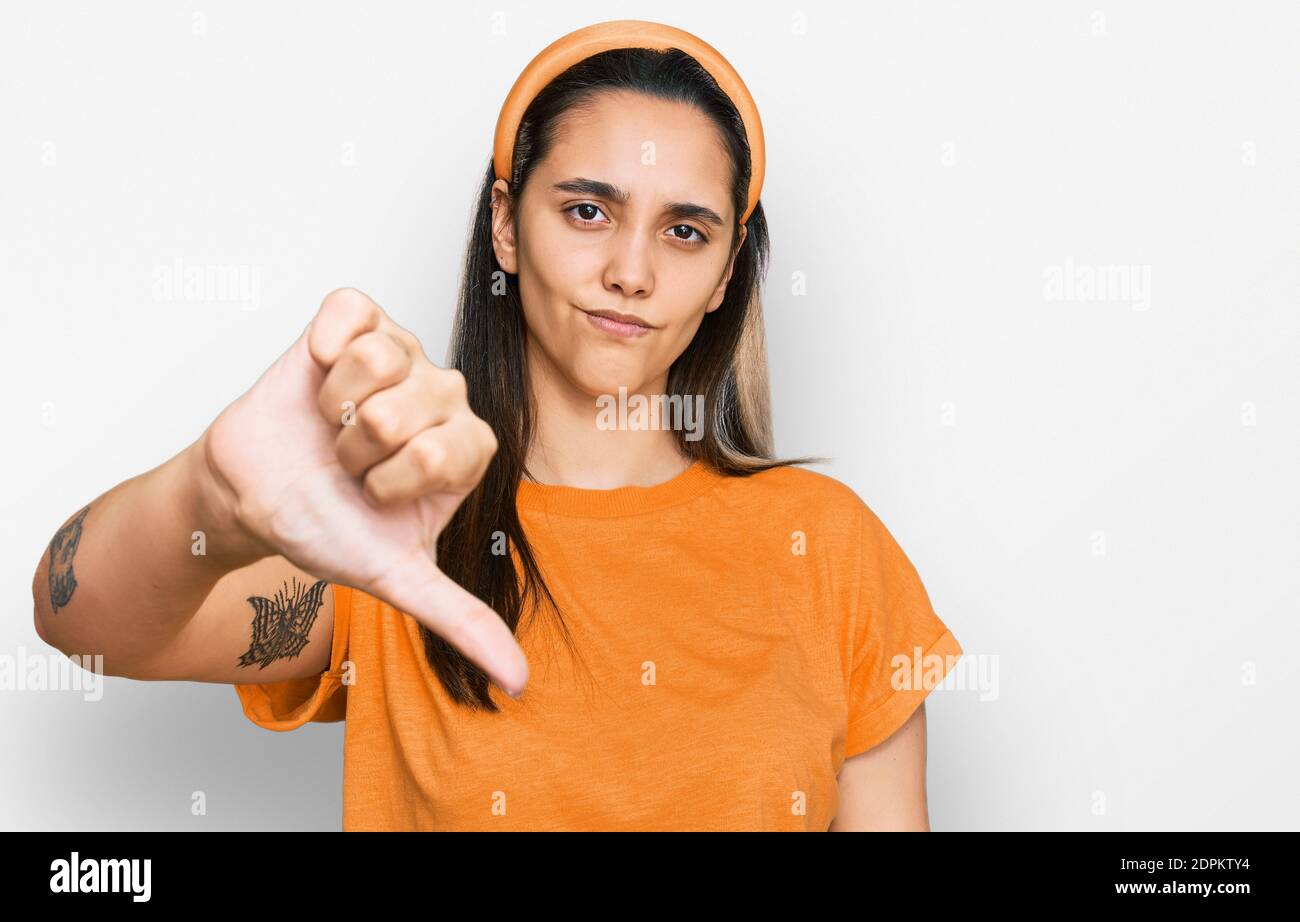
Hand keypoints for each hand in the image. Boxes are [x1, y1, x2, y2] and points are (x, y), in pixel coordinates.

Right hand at [199, 288, 526, 696]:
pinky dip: (322, 345)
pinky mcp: (359, 318)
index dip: (394, 479)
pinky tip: (317, 370)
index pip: (447, 449)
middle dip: (355, 449)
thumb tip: (518, 681)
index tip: (377, 495)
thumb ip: (460, 619)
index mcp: (468, 448)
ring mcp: (404, 352)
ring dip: (333, 405)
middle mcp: (446, 395)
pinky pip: (351, 310)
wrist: (255, 492)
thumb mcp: (395, 578)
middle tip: (347, 462)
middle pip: (403, 408)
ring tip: (330, 424)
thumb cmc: (329, 526)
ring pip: (378, 359)